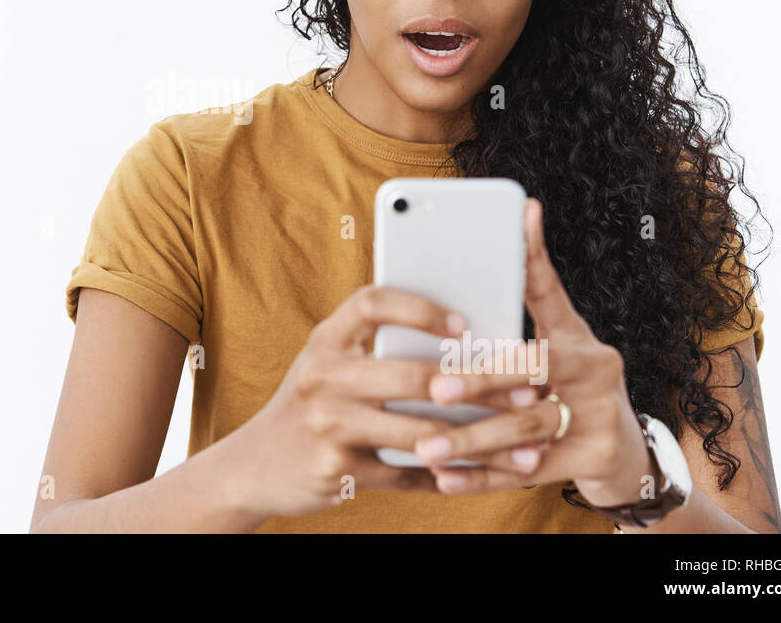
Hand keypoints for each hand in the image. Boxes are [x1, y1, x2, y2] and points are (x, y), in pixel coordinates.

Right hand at [225, 284, 530, 520]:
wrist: (254, 465)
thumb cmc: (311, 404)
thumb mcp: (328, 364)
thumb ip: (374, 346)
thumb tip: (461, 334)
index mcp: (326, 340)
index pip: (372, 303)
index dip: (421, 308)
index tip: (464, 325)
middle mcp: (323, 377)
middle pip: (413, 375)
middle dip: (480, 385)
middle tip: (526, 389)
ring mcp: (329, 426)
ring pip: (422, 434)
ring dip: (481, 441)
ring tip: (521, 444)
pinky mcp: (338, 471)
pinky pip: (409, 475)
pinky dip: (449, 477)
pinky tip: (482, 475)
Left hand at [414, 198, 654, 506]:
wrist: (623, 458)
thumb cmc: (570, 391)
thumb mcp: (555, 346)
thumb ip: (524, 306)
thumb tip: (514, 223)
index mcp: (579, 337)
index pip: (550, 292)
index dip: (532, 256)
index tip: (517, 217)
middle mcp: (597, 370)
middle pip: (536, 370)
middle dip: (483, 379)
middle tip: (436, 387)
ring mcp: (601, 416)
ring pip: (527, 427)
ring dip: (474, 439)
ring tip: (427, 446)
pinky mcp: (595, 459)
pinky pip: (528, 471)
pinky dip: (483, 476)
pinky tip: (444, 478)